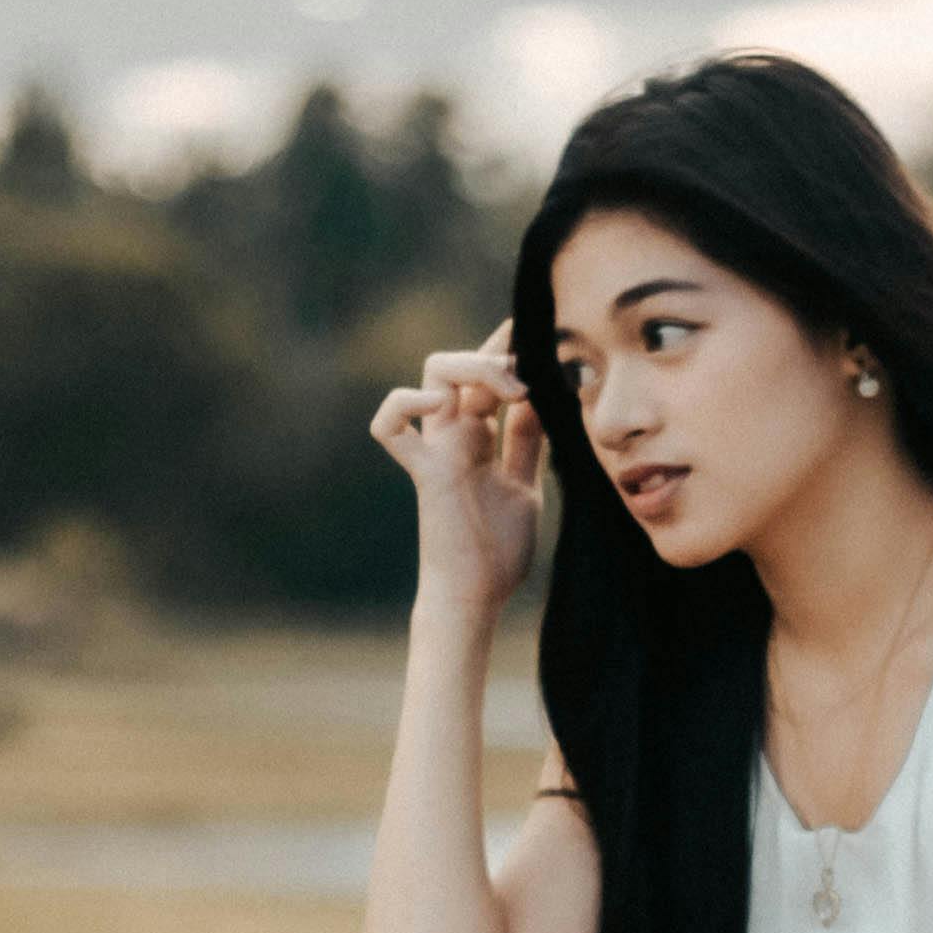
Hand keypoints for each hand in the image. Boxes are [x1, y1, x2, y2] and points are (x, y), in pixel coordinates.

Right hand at [367, 325, 543, 610]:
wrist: (478, 596)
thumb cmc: (497, 550)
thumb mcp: (523, 484)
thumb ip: (526, 442)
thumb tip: (542, 398)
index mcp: (477, 437)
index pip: (486, 375)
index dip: (507, 350)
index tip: (539, 336)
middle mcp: (453, 436)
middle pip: (456, 365)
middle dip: (492, 354)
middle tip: (530, 372)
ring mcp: (437, 450)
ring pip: (434, 377)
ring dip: (473, 366)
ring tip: (513, 389)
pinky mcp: (426, 472)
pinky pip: (390, 428)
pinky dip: (405, 404)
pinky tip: (443, 405)